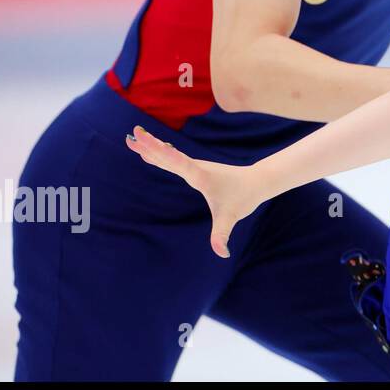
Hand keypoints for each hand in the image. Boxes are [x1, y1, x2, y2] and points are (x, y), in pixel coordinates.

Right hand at [125, 124, 263, 258]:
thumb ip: (222, 235)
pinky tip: (150, 151)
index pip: (177, 162)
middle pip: (169, 155)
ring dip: (152, 146)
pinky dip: (159, 154)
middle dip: (150, 145)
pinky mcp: (196, 168)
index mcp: (200, 176)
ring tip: (133, 138)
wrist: (257, 181)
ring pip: (169, 155)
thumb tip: (222, 254)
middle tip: (132, 135)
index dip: (160, 152)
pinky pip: (173, 159)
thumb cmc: (244, 198)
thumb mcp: (232, 218)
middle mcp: (196, 167)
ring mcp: (196, 166)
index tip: (146, 142)